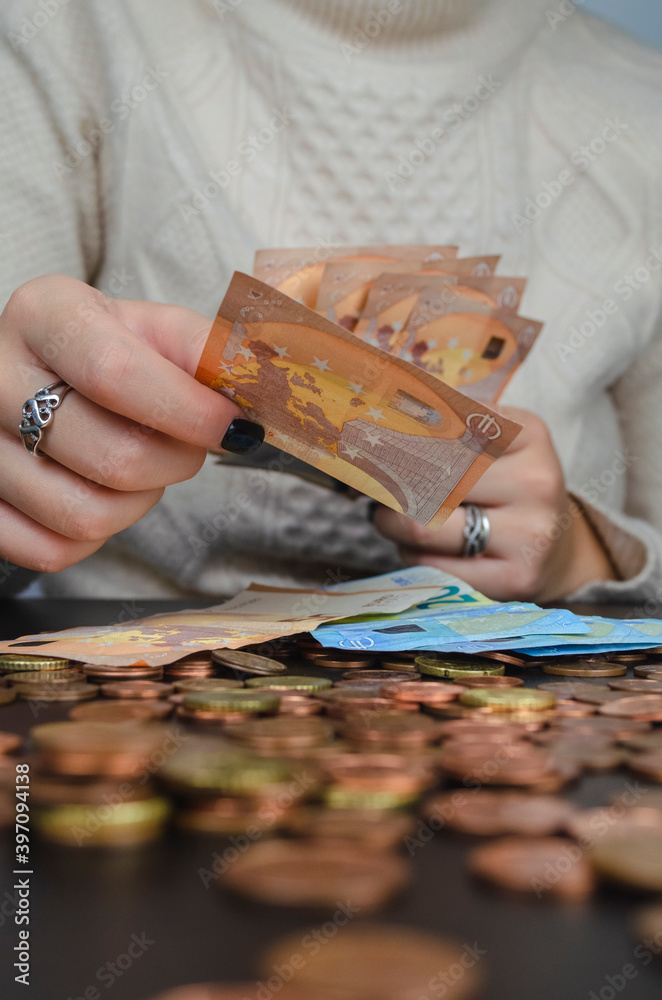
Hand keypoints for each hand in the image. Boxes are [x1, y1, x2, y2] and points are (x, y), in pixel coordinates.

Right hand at [0, 275, 259, 572]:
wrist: (44, 375)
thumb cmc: (110, 352)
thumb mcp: (156, 329)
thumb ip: (208, 350)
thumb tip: (262, 382)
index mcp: (43, 314)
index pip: (115, 374)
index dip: (188, 411)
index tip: (234, 427)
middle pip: (112, 456)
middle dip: (176, 460)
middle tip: (189, 443)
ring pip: (84, 514)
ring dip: (139, 502)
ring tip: (145, 467)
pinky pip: (50, 550)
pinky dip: (96, 536)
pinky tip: (104, 494)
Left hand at [373, 407, 615, 601]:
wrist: (556, 549)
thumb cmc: (504, 488)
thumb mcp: (489, 442)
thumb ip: (440, 423)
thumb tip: (378, 414)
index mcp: (527, 434)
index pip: (444, 425)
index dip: (396, 434)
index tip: (365, 439)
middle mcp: (535, 482)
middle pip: (429, 478)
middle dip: (387, 483)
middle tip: (370, 484)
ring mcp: (530, 534)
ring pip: (423, 527)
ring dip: (391, 523)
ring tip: (389, 517)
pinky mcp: (516, 580)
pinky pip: (433, 566)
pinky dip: (411, 555)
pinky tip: (419, 547)